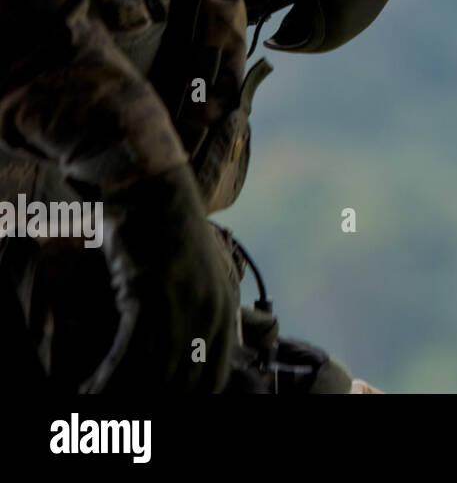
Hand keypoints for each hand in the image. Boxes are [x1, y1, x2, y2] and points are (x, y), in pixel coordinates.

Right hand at [82, 165, 237, 391]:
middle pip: (186, 386)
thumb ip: (197, 316)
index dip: (186, 399)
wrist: (153, 189)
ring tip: (95, 400)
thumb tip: (184, 354)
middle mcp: (214, 314)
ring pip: (157, 379)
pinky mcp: (156, 296)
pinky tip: (89, 388)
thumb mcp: (195, 277)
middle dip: (155, 399)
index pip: (213, 381)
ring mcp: (189, 306)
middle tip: (114, 408)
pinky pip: (132, 357)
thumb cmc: (163, 232)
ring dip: (122, 394)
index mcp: (225, 313)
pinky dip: (108, 379)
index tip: (157, 404)